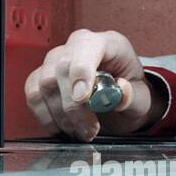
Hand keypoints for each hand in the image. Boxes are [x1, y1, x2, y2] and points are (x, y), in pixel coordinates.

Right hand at [24, 29, 162, 140]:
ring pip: (44, 84)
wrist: (118, 100)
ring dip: (60, 116)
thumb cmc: (129, 93)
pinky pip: (33, 95)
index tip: (83, 98)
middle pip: (61, 69)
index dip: (81, 71)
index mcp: (106, 43)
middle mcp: (77, 47)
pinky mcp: (42, 77)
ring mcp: (56, 60)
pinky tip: (62, 128)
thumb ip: (132, 96)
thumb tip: (121, 91)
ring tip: (80, 132)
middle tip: (89, 130)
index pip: (86, 47)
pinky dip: (45, 117)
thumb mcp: (141, 97)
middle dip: (73, 106)